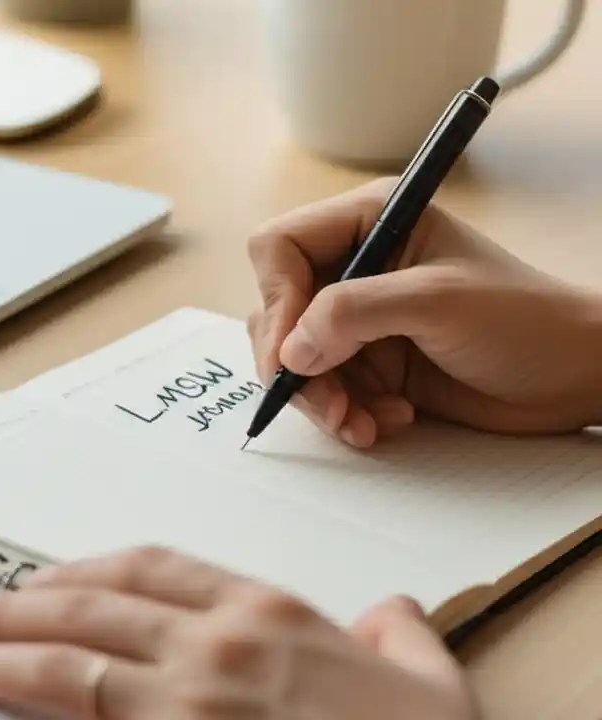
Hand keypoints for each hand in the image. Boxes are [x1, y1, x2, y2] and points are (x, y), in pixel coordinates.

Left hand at [0, 547, 475, 719]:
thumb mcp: (430, 680)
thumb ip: (398, 635)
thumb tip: (389, 613)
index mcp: (267, 614)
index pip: (151, 567)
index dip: (83, 569)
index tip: (42, 581)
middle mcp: (216, 649)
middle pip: (87, 609)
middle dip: (12, 610)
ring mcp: (189, 707)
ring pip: (65, 668)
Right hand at [247, 179, 601, 446]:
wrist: (574, 377)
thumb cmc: (524, 321)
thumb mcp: (437, 303)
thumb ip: (354, 312)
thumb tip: (289, 349)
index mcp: (370, 221)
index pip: (279, 247)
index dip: (276, 299)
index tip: (293, 350)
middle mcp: (356, 265)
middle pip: (277, 309)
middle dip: (295, 363)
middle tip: (328, 402)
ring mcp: (359, 318)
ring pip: (294, 358)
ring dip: (322, 398)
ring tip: (363, 422)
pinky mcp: (368, 363)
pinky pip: (323, 390)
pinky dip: (345, 414)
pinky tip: (387, 422)